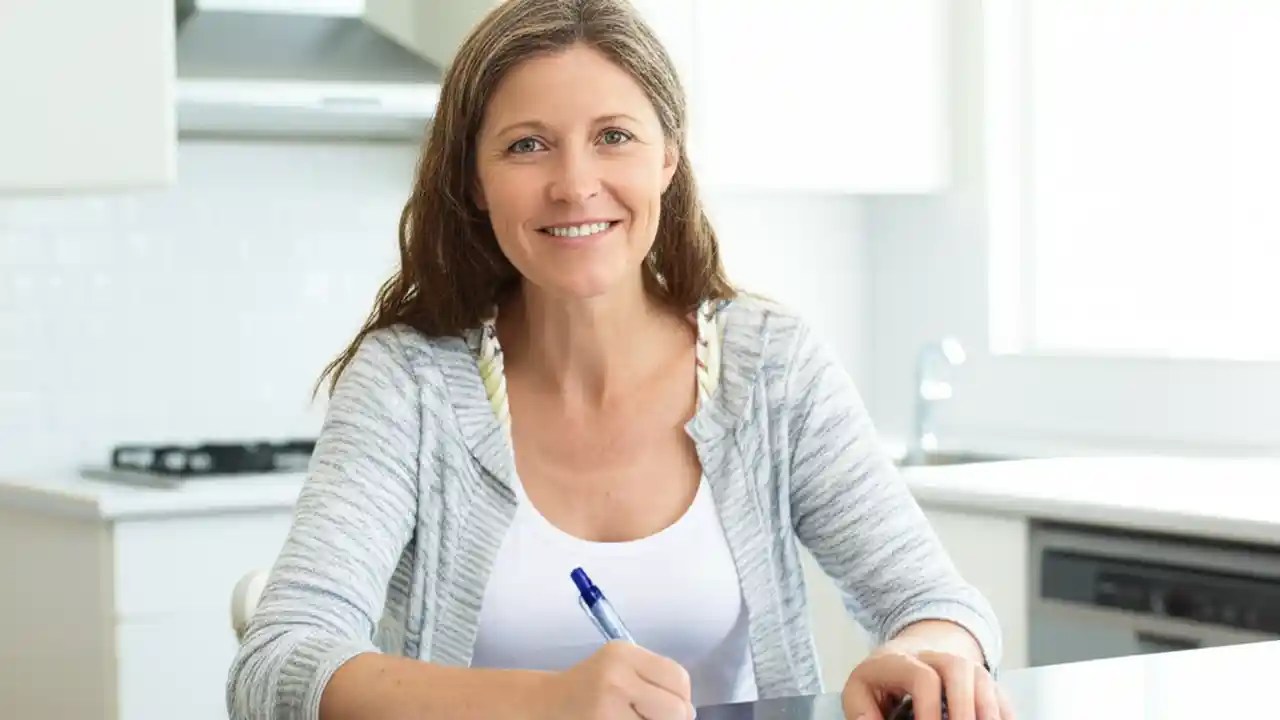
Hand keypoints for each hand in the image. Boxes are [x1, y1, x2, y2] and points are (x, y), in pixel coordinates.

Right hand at [535, 641, 694, 719]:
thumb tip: (689, 711)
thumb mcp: (620, 666)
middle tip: (655, 718)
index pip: (678, 678)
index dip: (683, 697)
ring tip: (637, 719)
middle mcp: (616, 677)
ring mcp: (608, 707)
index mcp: (624, 654)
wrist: (548, 703)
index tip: (673, 705)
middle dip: (673, 719)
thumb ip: (653, 678)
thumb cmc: (592, 686)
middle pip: (676, 709)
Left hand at [841, 644, 1013, 719]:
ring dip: (987, 711)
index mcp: (901, 660)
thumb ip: (862, 713)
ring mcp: (962, 665)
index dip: (929, 711)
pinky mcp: (981, 680)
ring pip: (983, 678)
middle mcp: (935, 657)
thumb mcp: (859, 691)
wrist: (907, 654)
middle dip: (963, 710)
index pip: (923, 677)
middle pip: (959, 670)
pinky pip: (1000, 694)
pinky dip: (1002, 715)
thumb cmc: (881, 680)